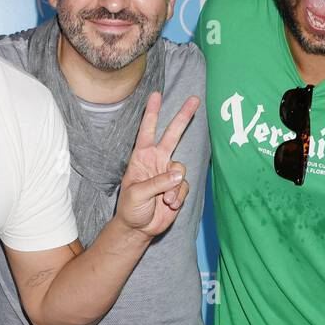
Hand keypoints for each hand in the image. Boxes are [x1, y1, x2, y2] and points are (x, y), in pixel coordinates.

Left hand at [116, 92, 199, 239]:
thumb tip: (178, 175)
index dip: (152, 113)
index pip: (147, 132)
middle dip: (183, 117)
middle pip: (172, 135)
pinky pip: (184, 186)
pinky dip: (178, 197)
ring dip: (174, 187)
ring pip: (181, 169)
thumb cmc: (131, 209)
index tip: (156, 95)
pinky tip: (169, 205)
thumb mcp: (137, 194)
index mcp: (141, 158)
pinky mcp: (177, 187)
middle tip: (194, 99)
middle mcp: (156, 161)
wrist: (138, 228)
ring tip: (164, 201)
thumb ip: (157, 183)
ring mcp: (168, 174)